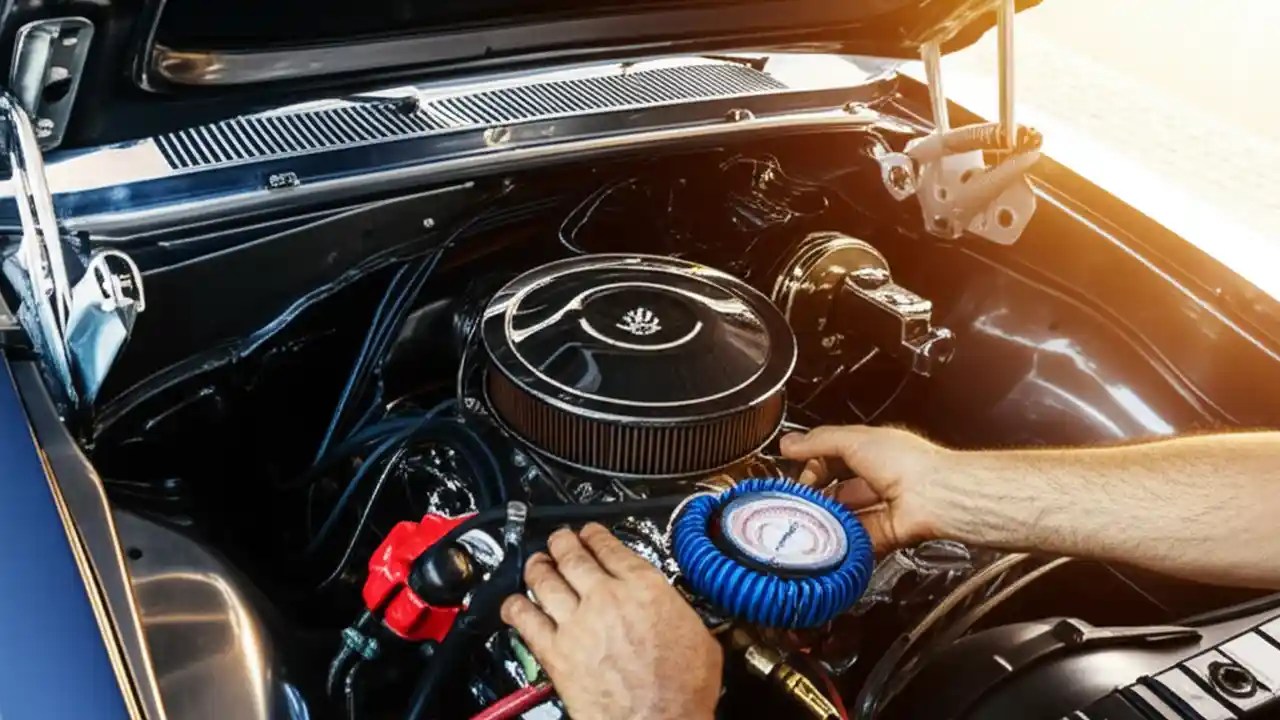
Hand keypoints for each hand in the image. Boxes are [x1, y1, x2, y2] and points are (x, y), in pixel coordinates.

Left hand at [500, 523, 722, 719]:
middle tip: (559, 539)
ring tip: (536, 562)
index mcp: (644, 588)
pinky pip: (526, 620)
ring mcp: (577, 623)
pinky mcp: (556, 652)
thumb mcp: (698, 636)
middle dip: (562, 542)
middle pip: (573, 556)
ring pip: (545, 580)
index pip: (611, 548)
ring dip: (538, 566)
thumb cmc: (682, 690)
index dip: (596, 536)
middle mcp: (606, 598)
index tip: (591, 534)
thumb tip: (674, 611)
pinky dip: (516, 607)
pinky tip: (513, 604)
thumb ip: (676, 612)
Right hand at [780, 425, 949, 550]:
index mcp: (871, 451)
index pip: (831, 456)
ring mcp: (880, 507)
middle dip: (816, 493)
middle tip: (799, 498)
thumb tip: (790, 444)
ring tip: (810, 516)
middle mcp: (877, 479)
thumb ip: (819, 441)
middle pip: (835, 488)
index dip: (811, 462)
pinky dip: (841, 538)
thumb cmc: (909, 463)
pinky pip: (856, 538)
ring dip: (826, 516)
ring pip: (843, 515)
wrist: (933, 496)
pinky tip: (829, 533)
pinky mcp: (883, 534)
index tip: (794, 471)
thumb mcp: (854, 440)